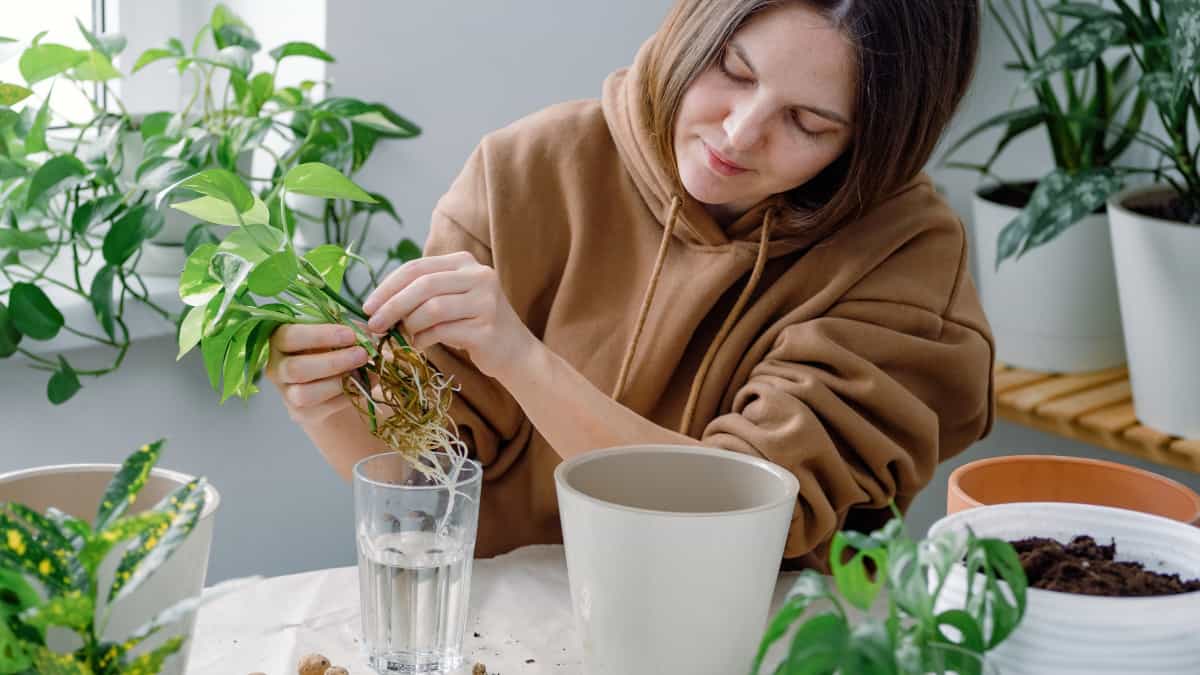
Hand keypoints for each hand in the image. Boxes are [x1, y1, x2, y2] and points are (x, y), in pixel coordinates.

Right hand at [266, 324, 369, 426]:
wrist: (327, 379)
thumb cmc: (328, 346)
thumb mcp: (332, 332)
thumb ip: (345, 328)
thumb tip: (367, 331)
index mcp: (278, 340)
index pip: (291, 337)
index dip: (321, 336)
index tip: (350, 335)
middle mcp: (276, 368)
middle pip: (296, 369)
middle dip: (333, 362)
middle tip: (362, 354)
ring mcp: (287, 393)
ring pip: (305, 395)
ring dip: (339, 382)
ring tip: (365, 370)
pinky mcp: (301, 413)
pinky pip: (323, 408)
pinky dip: (349, 396)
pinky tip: (367, 383)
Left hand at [362, 251, 534, 379]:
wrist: (515, 353)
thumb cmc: (474, 326)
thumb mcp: (450, 301)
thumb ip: (421, 295)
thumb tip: (377, 304)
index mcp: (465, 262)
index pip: (417, 268)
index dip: (388, 286)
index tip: (368, 306)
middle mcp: (479, 276)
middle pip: (423, 285)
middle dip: (392, 306)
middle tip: (373, 325)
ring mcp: (486, 301)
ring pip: (431, 308)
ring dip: (409, 325)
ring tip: (403, 337)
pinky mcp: (487, 327)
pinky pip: (442, 331)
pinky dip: (423, 340)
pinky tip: (420, 345)